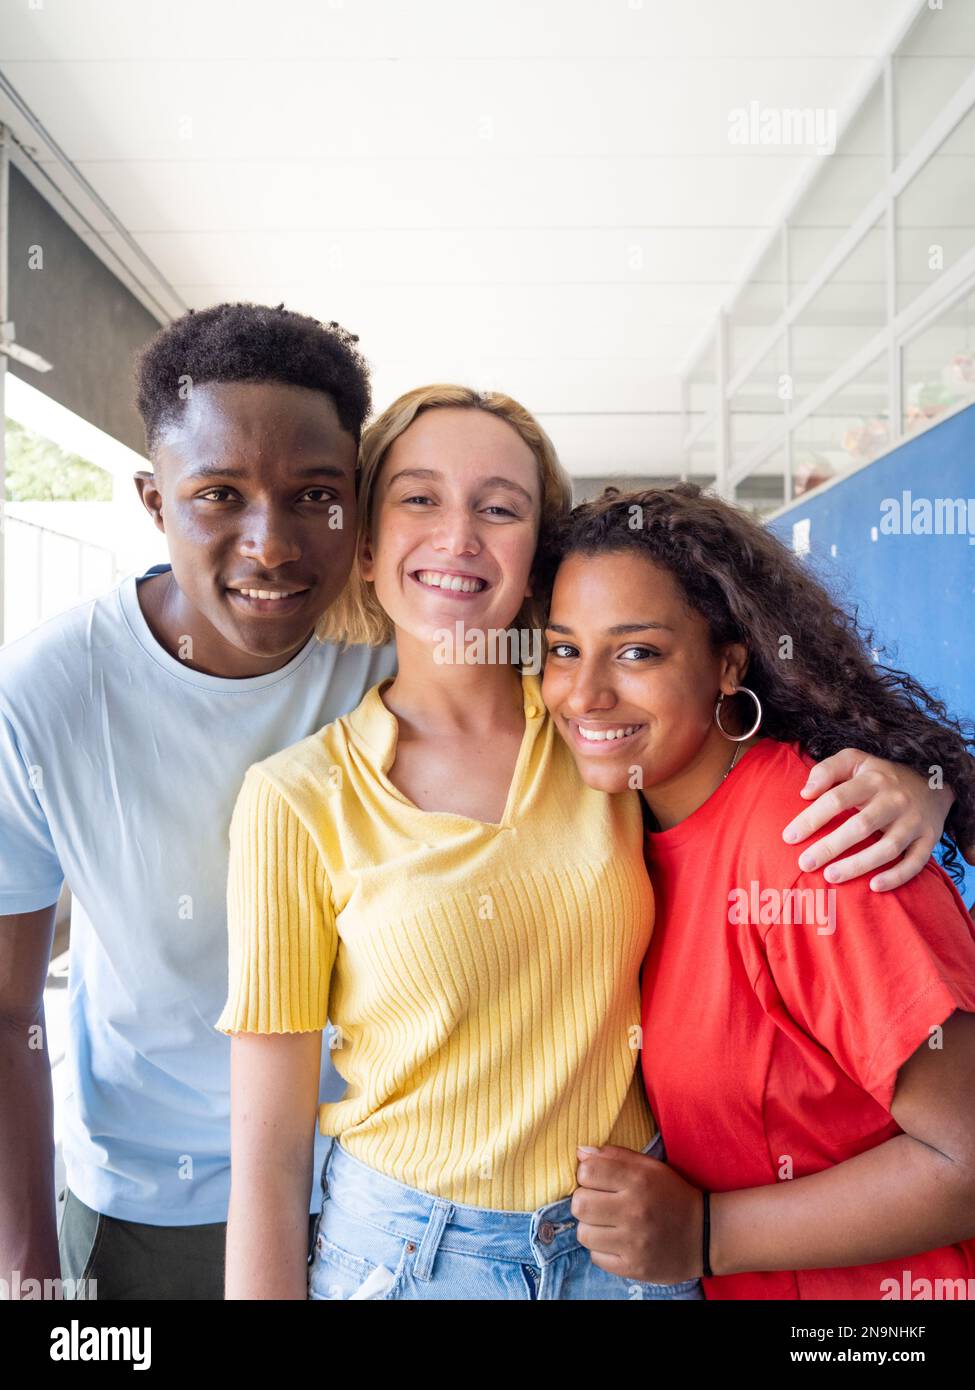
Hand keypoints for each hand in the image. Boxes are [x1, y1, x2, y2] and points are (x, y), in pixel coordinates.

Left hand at [572, 1144, 702, 1283]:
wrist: (705, 1235)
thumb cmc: (672, 1195)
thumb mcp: (649, 1167)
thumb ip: (614, 1155)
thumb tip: (580, 1152)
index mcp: (639, 1180)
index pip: (586, 1172)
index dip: (586, 1174)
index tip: (597, 1180)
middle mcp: (635, 1211)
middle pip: (580, 1204)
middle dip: (584, 1201)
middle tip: (599, 1203)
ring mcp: (634, 1243)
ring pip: (584, 1233)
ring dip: (591, 1227)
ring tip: (607, 1223)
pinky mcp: (634, 1267)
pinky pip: (596, 1257)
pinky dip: (602, 1249)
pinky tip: (616, 1241)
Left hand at [780, 749, 953, 891]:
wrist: (933, 782)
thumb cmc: (880, 776)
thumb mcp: (855, 761)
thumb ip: (827, 770)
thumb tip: (805, 792)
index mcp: (873, 779)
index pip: (837, 798)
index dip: (812, 818)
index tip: (789, 837)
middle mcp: (895, 800)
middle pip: (861, 825)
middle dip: (830, 846)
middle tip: (804, 863)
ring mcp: (914, 821)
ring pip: (887, 848)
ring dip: (858, 865)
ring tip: (830, 877)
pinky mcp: (929, 839)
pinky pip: (915, 863)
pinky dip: (896, 877)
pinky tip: (874, 887)